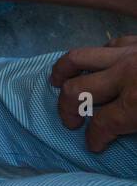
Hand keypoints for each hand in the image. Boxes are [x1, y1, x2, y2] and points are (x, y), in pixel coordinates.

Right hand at [50, 35, 136, 151]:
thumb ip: (136, 125)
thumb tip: (122, 132)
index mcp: (136, 102)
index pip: (101, 124)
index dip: (94, 139)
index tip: (93, 146)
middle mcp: (126, 74)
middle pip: (77, 90)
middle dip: (68, 110)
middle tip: (71, 122)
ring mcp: (130, 52)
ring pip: (79, 58)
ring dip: (62, 72)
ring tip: (57, 83)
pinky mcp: (136, 40)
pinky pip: (105, 46)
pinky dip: (95, 58)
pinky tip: (97, 66)